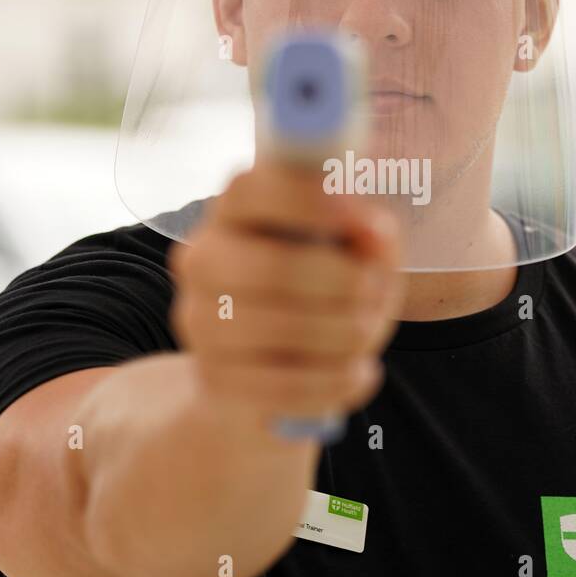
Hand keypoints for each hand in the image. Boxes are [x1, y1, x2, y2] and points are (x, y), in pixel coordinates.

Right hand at [168, 163, 403, 428]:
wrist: (265, 368)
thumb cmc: (317, 291)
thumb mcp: (352, 254)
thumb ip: (368, 234)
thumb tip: (375, 232)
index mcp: (232, 212)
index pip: (248, 191)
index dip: (304, 200)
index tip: (358, 215)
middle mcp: (203, 260)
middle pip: (271, 268)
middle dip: (341, 281)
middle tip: (375, 290)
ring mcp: (200, 321)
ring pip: (281, 330)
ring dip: (346, 334)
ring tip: (369, 332)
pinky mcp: (213, 377)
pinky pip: (285, 385)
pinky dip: (336, 381)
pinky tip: (360, 373)